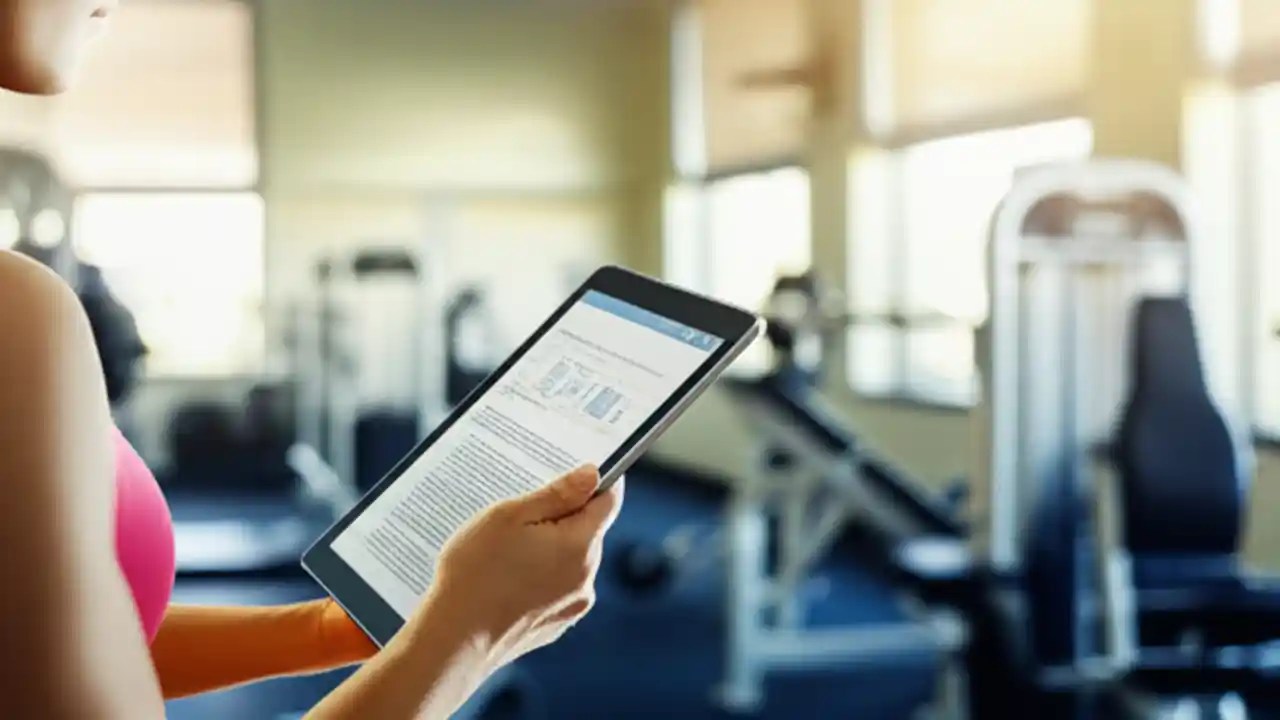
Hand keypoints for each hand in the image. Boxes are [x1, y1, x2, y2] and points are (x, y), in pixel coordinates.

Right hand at [416, 466, 622, 668]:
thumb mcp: (510, 516)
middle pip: (587, 531)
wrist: (454, 641)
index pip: (608, 500)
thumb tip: (593, 474)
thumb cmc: (476, 573)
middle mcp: (586, 577)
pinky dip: (540, 576)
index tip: (577, 471)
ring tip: (506, 550)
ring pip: (571, 560)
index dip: (596, 481)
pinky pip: (557, 587)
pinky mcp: (556, 624)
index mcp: (580, 545)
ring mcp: (572, 605)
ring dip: (550, 548)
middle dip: (562, 517)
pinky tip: (508, 577)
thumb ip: (558, 493)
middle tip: (521, 514)